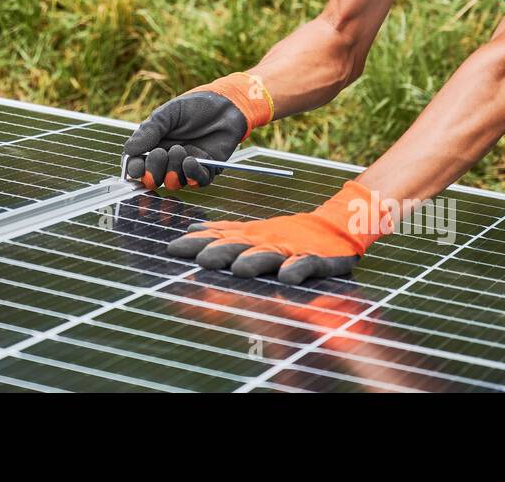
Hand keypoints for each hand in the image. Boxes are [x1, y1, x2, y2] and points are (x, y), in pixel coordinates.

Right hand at [122, 72, 273, 189]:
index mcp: (154, 146)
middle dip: (153, 172)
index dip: (135, 170)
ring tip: (179, 150)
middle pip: (153, 179)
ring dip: (173, 171)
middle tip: (160, 154)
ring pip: (174, 182)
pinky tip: (190, 160)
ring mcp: (186, 166)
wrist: (224, 104)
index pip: (138, 165)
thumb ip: (149, 131)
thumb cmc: (194, 107)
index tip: (136, 167)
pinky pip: (197, 181)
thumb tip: (129, 150)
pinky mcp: (207, 169)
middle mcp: (168, 160)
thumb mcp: (167, 114)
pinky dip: (192, 174)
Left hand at [167, 179, 391, 282]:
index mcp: (249, 236)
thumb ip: (225, 230)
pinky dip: (297, 269)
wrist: (333, 227)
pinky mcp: (314, 259)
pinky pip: (305, 264)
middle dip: (219, 251)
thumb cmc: (287, 234)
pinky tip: (286, 278)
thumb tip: (193, 226)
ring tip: (239, 270)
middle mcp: (265, 241)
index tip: (171, 249)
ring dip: (254, 261)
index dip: (195, 243)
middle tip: (201, 260)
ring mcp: (289, 249)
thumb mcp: (254, 231)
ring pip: (269, 255)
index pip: (217, 237)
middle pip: (239, 245)